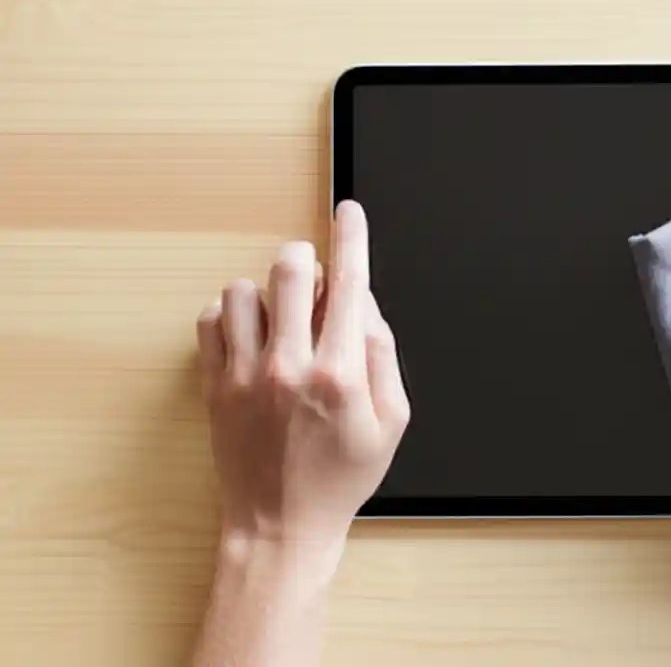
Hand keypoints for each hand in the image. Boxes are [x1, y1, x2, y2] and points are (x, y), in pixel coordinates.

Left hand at [195, 201, 409, 551]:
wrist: (281, 526)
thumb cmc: (340, 479)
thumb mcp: (392, 423)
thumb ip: (384, 357)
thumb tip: (366, 307)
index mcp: (340, 374)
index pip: (348, 284)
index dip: (352, 238)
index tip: (349, 213)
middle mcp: (290, 366)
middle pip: (289, 269)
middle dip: (306, 258)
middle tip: (313, 279)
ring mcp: (245, 375)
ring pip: (244, 289)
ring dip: (267, 291)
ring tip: (280, 320)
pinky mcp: (214, 387)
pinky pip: (211, 321)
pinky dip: (231, 315)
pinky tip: (251, 337)